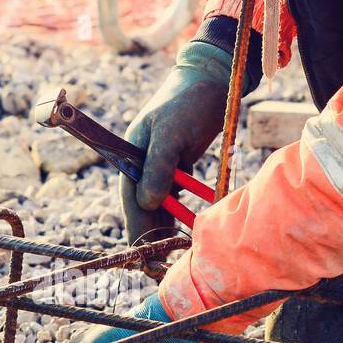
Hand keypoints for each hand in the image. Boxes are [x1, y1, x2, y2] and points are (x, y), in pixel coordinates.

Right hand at [121, 41, 230, 253]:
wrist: (211, 79)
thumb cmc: (188, 101)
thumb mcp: (172, 133)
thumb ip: (159, 167)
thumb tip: (148, 202)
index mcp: (131, 154)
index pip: (131, 197)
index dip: (136, 225)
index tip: (142, 252)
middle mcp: (142, 163)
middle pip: (143, 205)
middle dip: (151, 233)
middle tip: (158, 263)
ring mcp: (160, 165)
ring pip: (160, 203)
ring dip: (167, 226)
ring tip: (174, 254)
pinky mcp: (178, 165)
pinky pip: (176, 195)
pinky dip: (182, 212)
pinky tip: (190, 230)